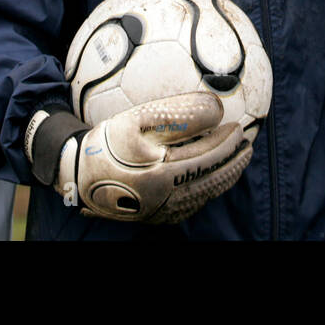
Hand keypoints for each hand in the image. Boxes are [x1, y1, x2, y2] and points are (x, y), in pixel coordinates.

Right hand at [55, 92, 250, 224]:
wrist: (77, 174)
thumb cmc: (106, 142)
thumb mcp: (137, 118)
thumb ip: (177, 112)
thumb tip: (215, 108)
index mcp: (165, 173)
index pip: (209, 156)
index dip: (228, 143)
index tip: (239, 128)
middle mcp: (168, 197)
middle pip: (213, 179)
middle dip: (234, 163)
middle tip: (247, 147)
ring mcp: (163, 210)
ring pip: (205, 194)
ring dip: (225, 177)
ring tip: (236, 161)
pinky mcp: (156, 216)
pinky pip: (191, 204)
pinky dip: (207, 189)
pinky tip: (209, 177)